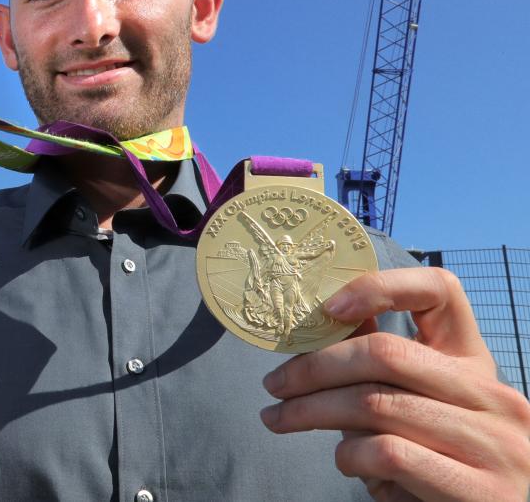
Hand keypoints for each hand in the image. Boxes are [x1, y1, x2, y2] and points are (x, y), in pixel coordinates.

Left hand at [260, 267, 529, 500]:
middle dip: (313, 367)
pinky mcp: (481, 491)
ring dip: (311, 411)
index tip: (326, 307)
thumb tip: (325, 322)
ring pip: (375, 404)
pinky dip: (350, 456)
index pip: (441, 291)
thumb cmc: (444, 466)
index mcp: (476, 366)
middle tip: (273, 384)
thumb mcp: (424, 409)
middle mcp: (495, 397)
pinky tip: (346, 464)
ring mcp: (496, 444)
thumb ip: (386, 372)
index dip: (380, 287)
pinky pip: (389, 453)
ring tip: (281, 420)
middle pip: (385, 353)